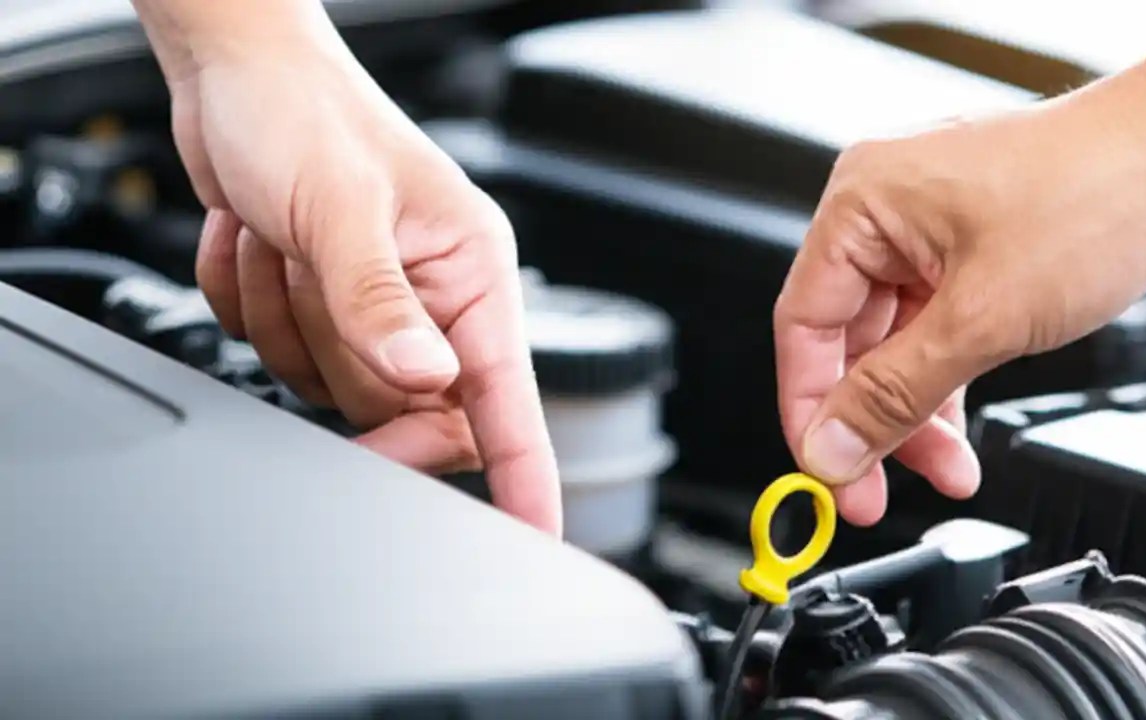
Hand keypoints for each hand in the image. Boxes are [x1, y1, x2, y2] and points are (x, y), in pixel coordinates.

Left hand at [168, 28, 559, 532]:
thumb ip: (380, 303)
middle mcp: (434, 295)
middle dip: (342, 357)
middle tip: (313, 288)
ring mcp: (377, 305)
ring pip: (334, 388)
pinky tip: (259, 241)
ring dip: (288, 319)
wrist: (233, 71)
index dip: (527, 468)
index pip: (510, 392)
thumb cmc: (306, 111)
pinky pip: (279, 358)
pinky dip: (252, 305)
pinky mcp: (323, 306)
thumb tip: (424, 382)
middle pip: (406, 407)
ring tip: (280, 241)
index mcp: (471, 269)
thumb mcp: (339, 207)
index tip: (539, 530)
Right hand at [774, 66, 1145, 525]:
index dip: (810, 409)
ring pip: (896, 348)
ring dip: (918, 414)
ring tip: (947, 470)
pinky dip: (949, 386)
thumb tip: (833, 446)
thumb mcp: (982, 317)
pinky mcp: (974, 256)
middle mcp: (888, 216)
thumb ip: (895, 393)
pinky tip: (962, 435)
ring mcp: (932, 236)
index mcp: (863, 205)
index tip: (828, 473)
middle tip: (877, 490)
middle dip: (874, 422)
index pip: (804, 325)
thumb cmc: (1101, 190)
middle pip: (850, 343)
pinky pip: (938, 334)